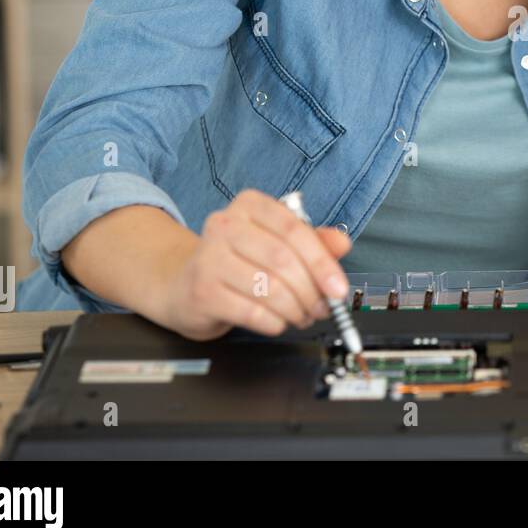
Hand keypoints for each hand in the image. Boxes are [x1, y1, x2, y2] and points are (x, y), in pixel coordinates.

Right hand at [161, 188, 351, 340]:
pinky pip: (252, 312)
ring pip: (270, 288)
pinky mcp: (202, 291)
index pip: (294, 230)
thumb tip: (342, 244)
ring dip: (295, 310)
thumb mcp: (278, 243)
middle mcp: (225, 224)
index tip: (338, 288)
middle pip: (283, 260)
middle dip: (311, 291)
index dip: (322, 262)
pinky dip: (274, 322)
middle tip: (322, 308)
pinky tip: (278, 322)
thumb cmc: (239, 261)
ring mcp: (209, 257)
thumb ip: (312, 241)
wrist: (185, 285)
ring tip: (302, 316)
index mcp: (250, 205)